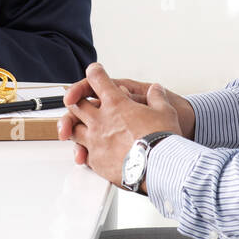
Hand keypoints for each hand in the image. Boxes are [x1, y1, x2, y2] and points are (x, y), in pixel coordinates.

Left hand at [57, 62, 184, 190]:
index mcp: (116, 104)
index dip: (95, 72)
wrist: (158, 167)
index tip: (94, 71)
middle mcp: (101, 120)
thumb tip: (156, 90)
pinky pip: (83, 154)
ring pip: (73, 130)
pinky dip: (85, 151)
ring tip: (76, 128)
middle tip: (75, 100)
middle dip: (74, 100)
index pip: (97, 80)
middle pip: (75, 104)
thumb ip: (157, 98)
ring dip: (74, 127)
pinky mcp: (96, 161)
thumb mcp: (165, 111)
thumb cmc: (161, 139)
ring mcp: (95, 141)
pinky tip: (89, 152)